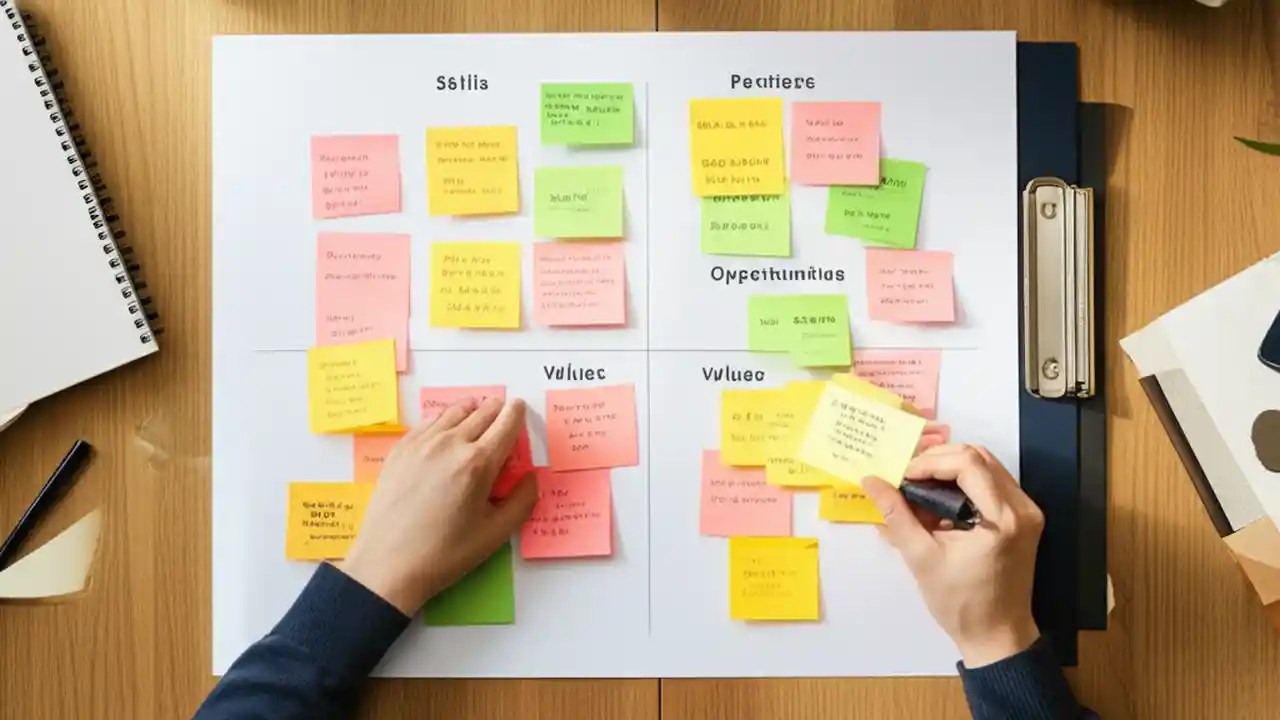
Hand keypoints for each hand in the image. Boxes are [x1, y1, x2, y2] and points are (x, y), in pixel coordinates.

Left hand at [338, 398, 536, 614]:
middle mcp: (451, 443)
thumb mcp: (495, 534)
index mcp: (479, 463)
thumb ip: (522, 500)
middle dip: (497, 411)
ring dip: (471, 412)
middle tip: (501, 421)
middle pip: (483, 411)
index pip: (506, 423)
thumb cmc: (445, 553)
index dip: (517, 413)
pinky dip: (445, 422)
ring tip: (475, 423)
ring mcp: (422, 443)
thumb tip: (530, 476)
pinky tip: (445, 436)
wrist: (388, 564)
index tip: (520, 410)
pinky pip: (429, 422)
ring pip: (455, 411)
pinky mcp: (400, 449)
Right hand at [863, 444, 1043, 667]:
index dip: (931, 462)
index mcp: (1002, 519)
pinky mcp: (1024, 519)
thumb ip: (896, 514)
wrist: (997, 635)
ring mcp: (1027, 512)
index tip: (904, 477)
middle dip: (939, 460)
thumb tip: (871, 481)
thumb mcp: (921, 558)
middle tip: (909, 477)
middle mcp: (1022, 509)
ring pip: (987, 466)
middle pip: (979, 457)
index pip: (968, 464)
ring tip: (921, 488)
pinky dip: (965, 483)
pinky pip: (993, 484)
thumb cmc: (961, 604)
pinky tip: (941, 502)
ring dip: (951, 469)